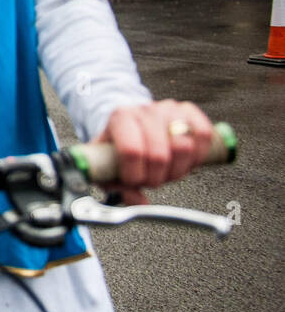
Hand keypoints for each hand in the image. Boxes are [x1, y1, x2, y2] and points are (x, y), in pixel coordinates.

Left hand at [90, 100, 213, 204]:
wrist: (133, 124)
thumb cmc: (118, 146)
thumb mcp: (107, 166)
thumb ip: (118, 186)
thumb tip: (140, 202)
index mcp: (120, 119)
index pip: (132, 152)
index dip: (136, 176)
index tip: (134, 182)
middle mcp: (145, 110)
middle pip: (160, 155)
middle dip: (157, 177)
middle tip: (152, 179)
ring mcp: (169, 109)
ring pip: (184, 147)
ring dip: (178, 169)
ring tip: (168, 171)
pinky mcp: (190, 112)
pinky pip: (204, 135)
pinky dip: (199, 155)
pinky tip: (187, 162)